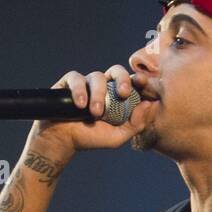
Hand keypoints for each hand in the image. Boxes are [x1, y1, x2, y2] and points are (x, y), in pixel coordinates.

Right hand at [28, 65, 156, 154]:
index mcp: (117, 96)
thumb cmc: (90, 138)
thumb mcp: (117, 137)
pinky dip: (79, 90)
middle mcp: (103, 86)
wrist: (62, 141)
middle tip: (124, 94)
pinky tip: (80, 105)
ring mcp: (86, 83)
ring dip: (98, 95)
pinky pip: (76, 78)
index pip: (130, 82)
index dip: (138, 79)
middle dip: (122, 79)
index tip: (142, 83)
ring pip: (97, 76)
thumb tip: (149, 105)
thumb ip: (136, 124)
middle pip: (116, 71)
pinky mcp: (69, 83)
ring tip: (94, 113)